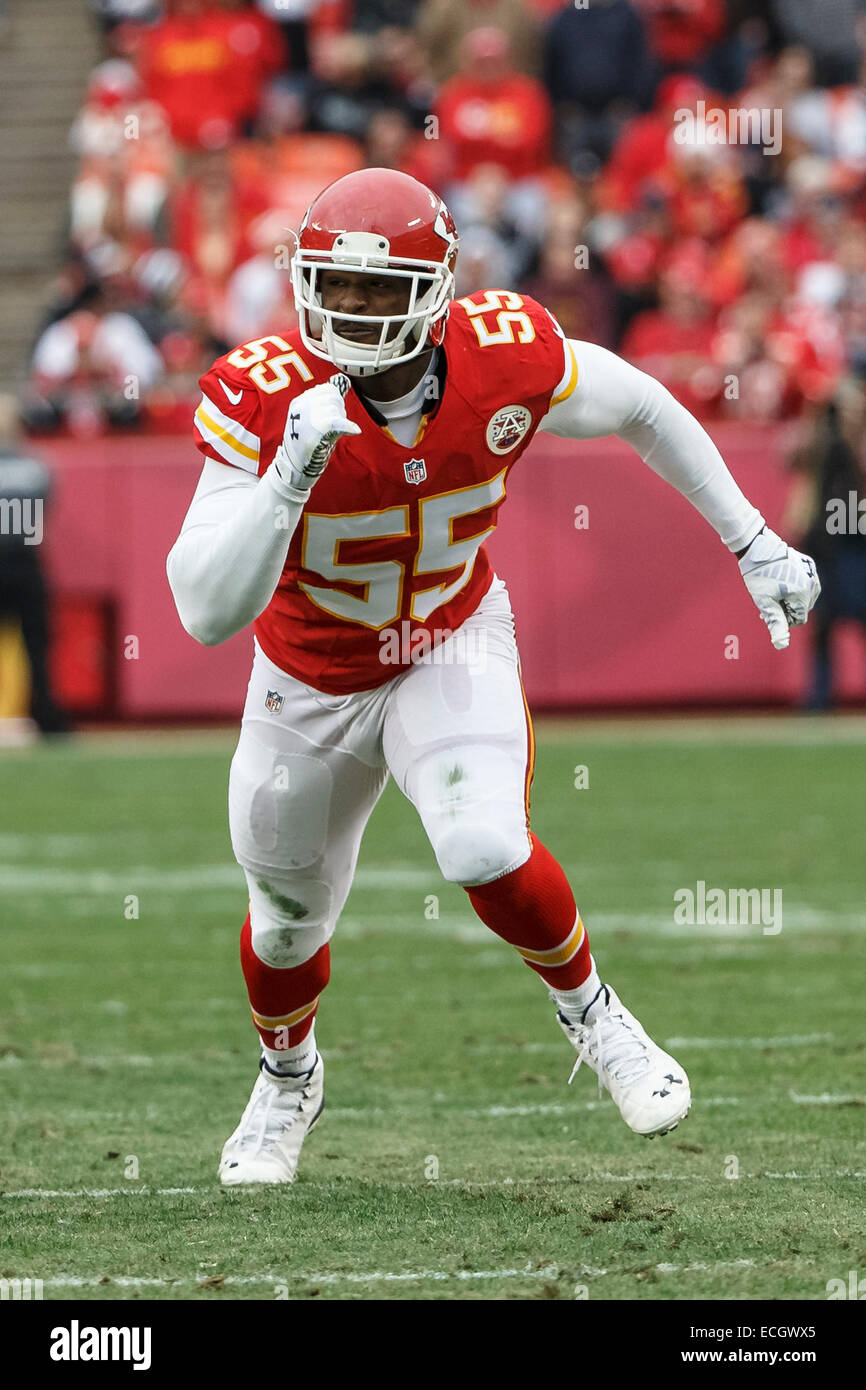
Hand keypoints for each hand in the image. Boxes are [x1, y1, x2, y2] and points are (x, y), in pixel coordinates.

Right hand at [273, 373, 359, 495]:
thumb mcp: (310, 417)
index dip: (335, 402)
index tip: (330, 415)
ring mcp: (309, 416)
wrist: (295, 466)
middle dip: (339, 411)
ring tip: (328, 434)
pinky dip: (348, 426)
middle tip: (331, 427)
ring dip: (340, 421)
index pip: (328, 389)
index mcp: (300, 401)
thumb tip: (341, 380)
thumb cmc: (306, 442)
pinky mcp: (318, 429)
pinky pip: (338, 422)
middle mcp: (302, 405)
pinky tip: (354, 430)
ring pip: (337, 409)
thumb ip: (324, 400)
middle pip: (334, 398)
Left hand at [738, 526, 820, 649]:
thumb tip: (781, 646)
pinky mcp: (809, 564)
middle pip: (802, 608)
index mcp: (803, 594)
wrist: (757, 547)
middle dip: (786, 607)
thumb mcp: (765, 603)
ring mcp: (812, 572)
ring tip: (774, 590)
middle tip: (769, 599)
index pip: (798, 619)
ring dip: (791, 597)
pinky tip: (781, 580)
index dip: (782, 617)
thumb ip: (776, 624)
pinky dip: (795, 585)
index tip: (769, 607)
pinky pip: (805, 582)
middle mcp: (812, 583)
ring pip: (805, 596)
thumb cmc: (758, 577)